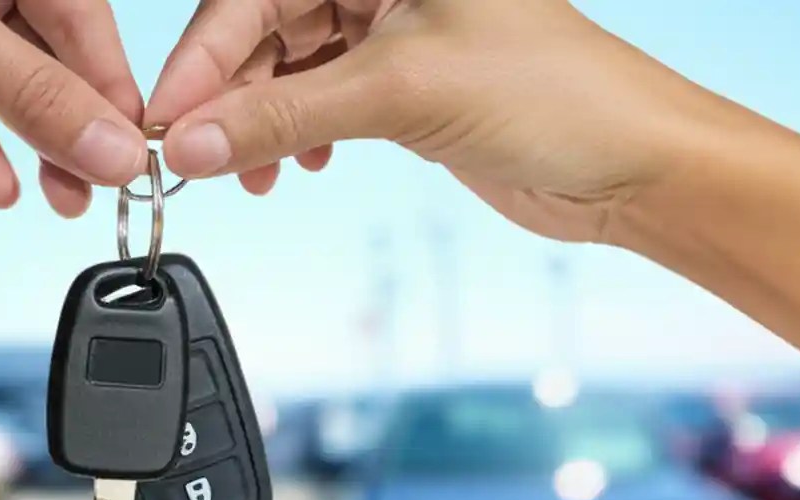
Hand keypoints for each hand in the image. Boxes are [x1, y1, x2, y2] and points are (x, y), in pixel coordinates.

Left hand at [0, 0, 147, 215]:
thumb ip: (31, 91)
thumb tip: (111, 148)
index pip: (88, 26)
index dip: (113, 95)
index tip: (134, 159)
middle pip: (51, 62)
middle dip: (72, 131)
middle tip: (97, 192)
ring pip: (4, 90)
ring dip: (31, 148)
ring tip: (59, 201)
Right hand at [149, 0, 723, 243]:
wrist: (632, 165)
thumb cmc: (558, 94)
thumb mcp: (402, 91)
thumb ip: (286, 116)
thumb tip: (193, 142)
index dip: (205, 56)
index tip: (166, 118)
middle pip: (267, 27)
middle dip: (229, 95)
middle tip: (196, 154)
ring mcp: (396, 32)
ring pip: (292, 68)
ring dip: (260, 123)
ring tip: (248, 173)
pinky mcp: (406, 86)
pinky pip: (324, 101)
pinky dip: (300, 136)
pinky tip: (298, 165)